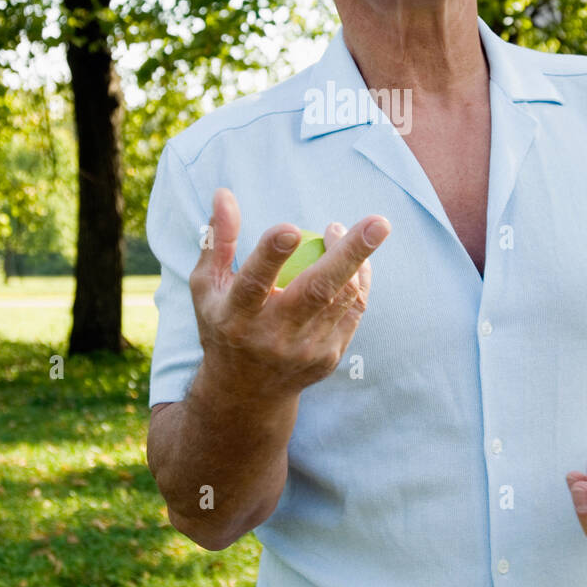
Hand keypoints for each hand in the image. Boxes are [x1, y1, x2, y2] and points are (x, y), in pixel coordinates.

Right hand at [190, 187, 389, 399]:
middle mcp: (271, 337)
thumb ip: (218, 241)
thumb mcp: (208, 287)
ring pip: (341, 298)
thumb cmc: (223, 323)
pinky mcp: (328, 357)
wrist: (246, 393)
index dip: (270, 256)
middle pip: (316, 291)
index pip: (254, 283)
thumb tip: (224, 193)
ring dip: (356, 259)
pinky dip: (359, 281)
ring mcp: (303, 350)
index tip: (291, 228)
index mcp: (236, 318)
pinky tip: (359, 260)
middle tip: (379, 222)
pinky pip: (353, 311)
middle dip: (349, 254)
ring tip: (359, 229)